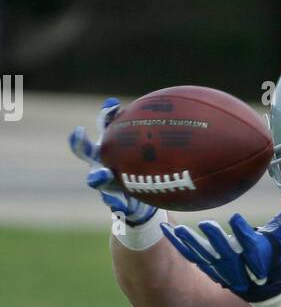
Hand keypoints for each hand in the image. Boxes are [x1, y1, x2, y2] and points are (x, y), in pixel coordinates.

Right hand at [68, 97, 157, 227]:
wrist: (144, 201)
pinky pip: (112, 201)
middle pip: (84, 150)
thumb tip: (175, 114)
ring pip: (96, 178)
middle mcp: (101, 161)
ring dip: (98, 175)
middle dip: (79, 141)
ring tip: (103, 174)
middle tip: (80, 133)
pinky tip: (118, 202)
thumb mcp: (150, 157)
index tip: (113, 105)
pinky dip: (114, 200)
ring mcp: (104, 182)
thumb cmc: (144, 171)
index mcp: (110, 146)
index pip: (104, 125)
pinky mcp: (113, 201)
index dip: (107, 115)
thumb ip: (156, 140)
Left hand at [161, 196, 280, 302]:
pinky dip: (179, 245)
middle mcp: (240, 266)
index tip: (236, 218)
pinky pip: (192, 257)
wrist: (267, 288)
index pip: (251, 245)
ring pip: (206, 258)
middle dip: (216, 240)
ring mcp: (223, 271)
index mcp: (258, 256)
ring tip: (178, 230)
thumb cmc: (274, 257)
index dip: (244, 233)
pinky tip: (166, 230)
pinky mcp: (210, 269)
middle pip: (226, 254)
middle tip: (206, 224)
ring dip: (192, 244)